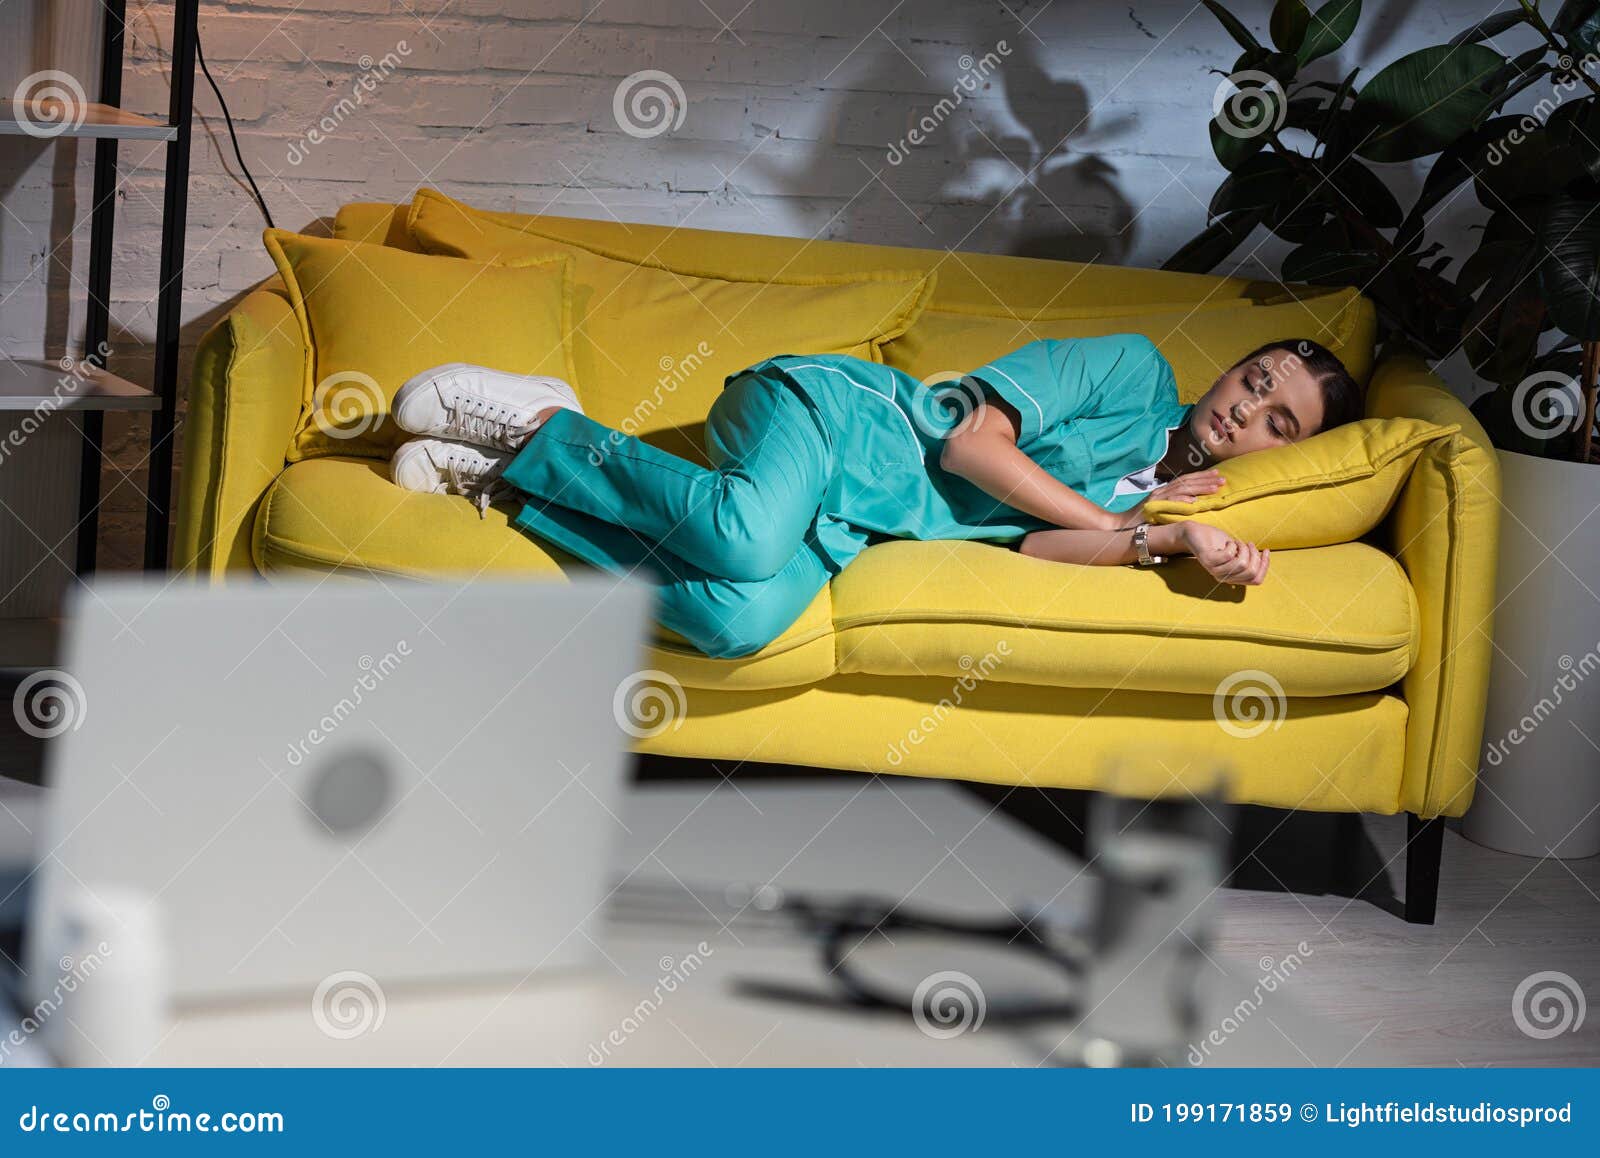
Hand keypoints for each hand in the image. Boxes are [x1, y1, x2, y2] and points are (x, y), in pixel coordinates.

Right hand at [1105, 469, 1224, 529]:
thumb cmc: (1141, 521)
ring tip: (1215, 487)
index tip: (1217, 476)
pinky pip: (1169, 502)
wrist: (1121, 526)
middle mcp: (1161, 491)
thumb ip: (1173, 505)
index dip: (1201, 477)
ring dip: (1199, 487)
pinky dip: (1181, 499)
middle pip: (1186, 482)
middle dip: (1205, 480)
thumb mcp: (1159, 510)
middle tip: (1222, 479)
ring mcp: (1156, 498)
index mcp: (1163, 491)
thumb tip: (1191, 503)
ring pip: (1181, 489)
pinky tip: (1194, 499)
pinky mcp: (1152, 507)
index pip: (1185, 480)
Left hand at [1180, 521, 1269, 585]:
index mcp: (1232, 578)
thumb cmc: (1218, 542)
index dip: (1265, 566)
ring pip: (1242, 564)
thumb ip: (1249, 559)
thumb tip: (1265, 559)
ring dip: (1244, 549)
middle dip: (1255, 555)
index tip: (1266, 551)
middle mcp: (1223, 578)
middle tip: (1248, 544)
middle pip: (1251, 572)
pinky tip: (1227, 542)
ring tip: (1237, 542)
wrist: (1195, 533)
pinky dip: (1232, 545)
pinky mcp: (1208, 560)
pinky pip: (1229, 555)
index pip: (1256, 580)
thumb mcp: (1237, 552)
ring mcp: (1214, 570)